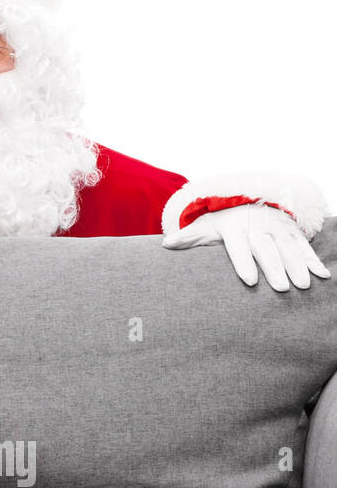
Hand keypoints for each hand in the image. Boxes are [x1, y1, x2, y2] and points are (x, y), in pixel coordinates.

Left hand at [162, 204, 329, 290]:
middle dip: (275, 268)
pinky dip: (314, 259)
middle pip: (267, 249)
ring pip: (288, 247)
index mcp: (234, 228)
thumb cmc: (221, 221)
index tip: (250, 281)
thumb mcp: (205, 226)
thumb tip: (166, 244)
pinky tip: (322, 275)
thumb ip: (188, 238)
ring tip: (305, 284)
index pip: (238, 247)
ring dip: (299, 265)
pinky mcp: (291, 230)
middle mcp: (257, 226)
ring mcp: (277, 227)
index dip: (244, 263)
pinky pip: (304, 245)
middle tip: (282, 288)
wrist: (246, 199)